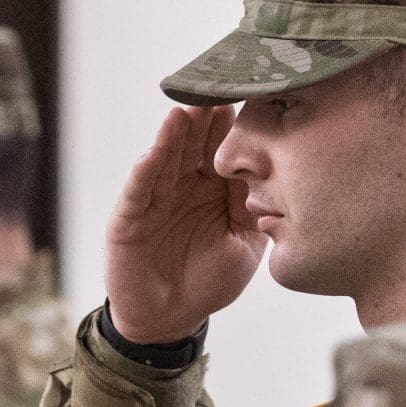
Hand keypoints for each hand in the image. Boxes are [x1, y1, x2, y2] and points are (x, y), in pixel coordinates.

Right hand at [104, 105, 267, 342]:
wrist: (168, 318)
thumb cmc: (208, 281)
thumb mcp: (245, 245)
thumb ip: (255, 209)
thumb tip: (276, 171)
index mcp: (216, 189)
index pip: (227, 149)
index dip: (237, 126)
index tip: (253, 96)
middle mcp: (185, 185)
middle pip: (196, 144)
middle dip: (207, 118)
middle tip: (219, 88)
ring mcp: (155, 198)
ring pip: (167, 158)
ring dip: (176, 135)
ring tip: (187, 110)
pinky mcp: (130, 217)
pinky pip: (139, 189)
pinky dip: (147, 169)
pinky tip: (157, 150)